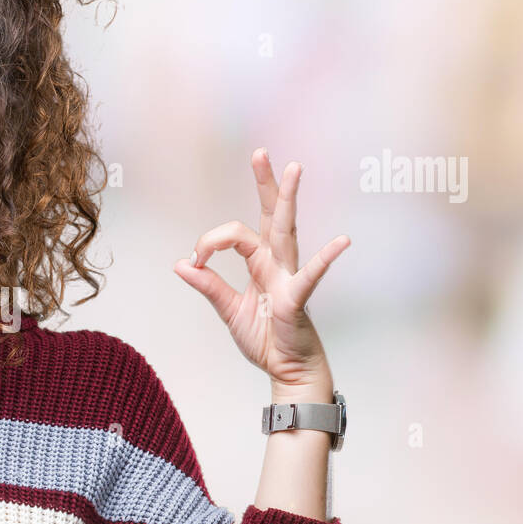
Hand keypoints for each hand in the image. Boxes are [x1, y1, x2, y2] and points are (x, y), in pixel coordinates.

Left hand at [172, 149, 348, 390]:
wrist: (286, 370)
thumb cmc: (266, 339)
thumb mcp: (228, 310)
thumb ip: (208, 285)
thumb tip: (180, 263)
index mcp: (259, 263)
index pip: (234, 236)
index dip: (210, 241)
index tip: (194, 260)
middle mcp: (276, 263)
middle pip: (270, 215)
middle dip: (265, 184)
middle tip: (260, 153)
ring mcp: (289, 276)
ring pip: (286, 231)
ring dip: (288, 200)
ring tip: (294, 170)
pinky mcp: (297, 297)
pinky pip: (311, 275)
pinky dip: (325, 259)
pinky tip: (341, 242)